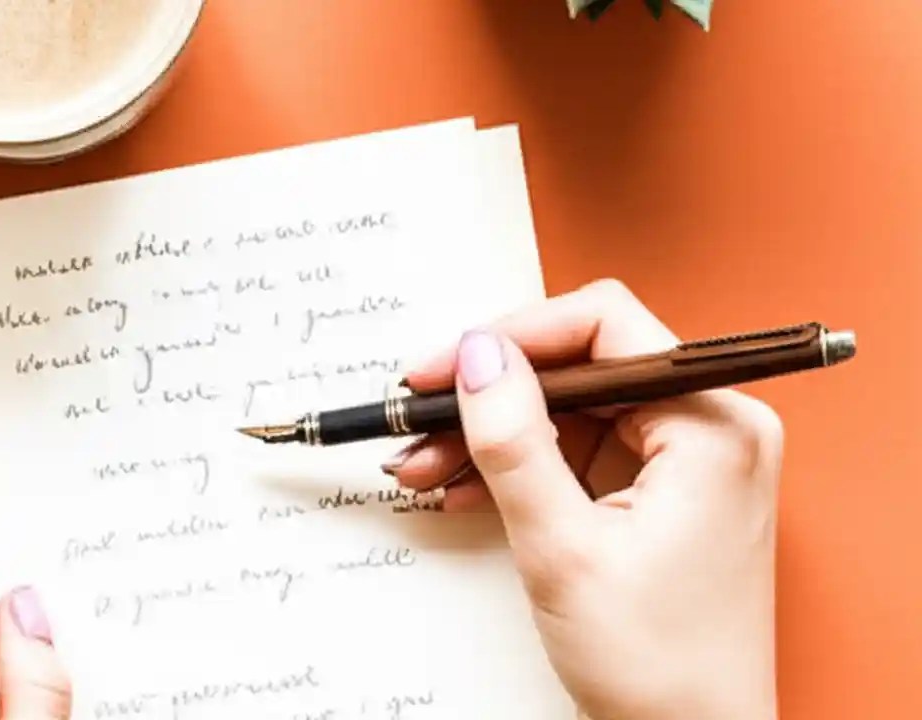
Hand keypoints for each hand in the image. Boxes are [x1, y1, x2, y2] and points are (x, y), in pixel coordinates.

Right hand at [389, 280, 780, 719]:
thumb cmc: (656, 667)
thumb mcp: (563, 548)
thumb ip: (514, 442)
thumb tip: (477, 354)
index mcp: (713, 427)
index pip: (604, 326)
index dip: (511, 336)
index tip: (444, 368)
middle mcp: (712, 428)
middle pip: (580, 368)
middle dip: (490, 397)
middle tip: (419, 420)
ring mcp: (689, 461)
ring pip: (570, 411)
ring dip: (492, 435)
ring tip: (424, 466)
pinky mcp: (663, 491)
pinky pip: (580, 452)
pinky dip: (520, 467)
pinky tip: (464, 488)